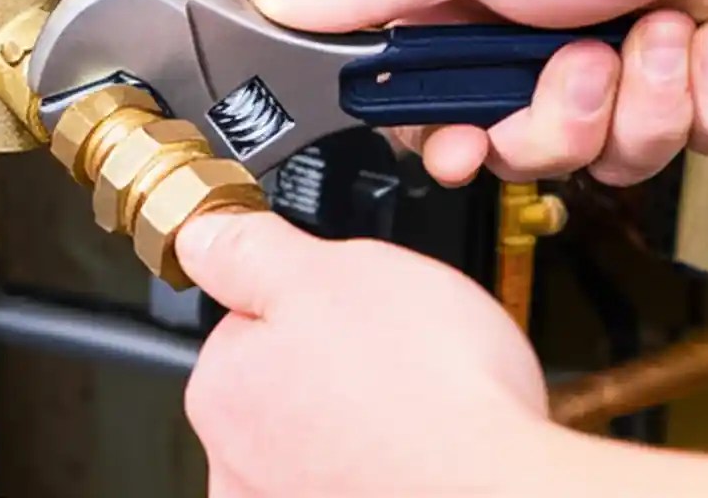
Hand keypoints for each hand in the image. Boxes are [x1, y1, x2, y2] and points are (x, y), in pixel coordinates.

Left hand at [176, 212, 707, 496]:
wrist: (507, 492)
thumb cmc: (431, 396)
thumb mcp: (329, 273)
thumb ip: (250, 252)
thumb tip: (200, 235)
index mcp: (222, 388)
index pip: (247, 324)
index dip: (310, 304)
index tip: (354, 310)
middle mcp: (236, 464)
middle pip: (281, 388)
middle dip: (334, 368)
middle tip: (397, 360)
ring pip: (320, 441)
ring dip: (361, 424)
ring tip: (420, 412)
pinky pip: (356, 481)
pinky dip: (384, 471)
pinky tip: (424, 457)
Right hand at [251, 0, 707, 187]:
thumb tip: (275, 1)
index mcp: (477, 9)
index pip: (429, 109)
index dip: (440, 139)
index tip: (454, 147)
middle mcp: (543, 46)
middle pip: (511, 149)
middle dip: (548, 117)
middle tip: (572, 58)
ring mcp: (622, 74)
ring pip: (597, 160)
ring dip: (633, 99)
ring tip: (653, 29)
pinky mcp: (693, 99)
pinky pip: (678, 149)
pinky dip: (698, 95)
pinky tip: (706, 39)